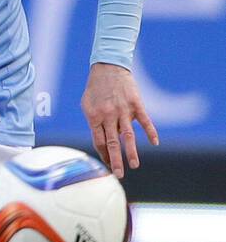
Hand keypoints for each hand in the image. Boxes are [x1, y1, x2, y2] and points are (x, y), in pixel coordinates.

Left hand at [81, 63, 158, 177]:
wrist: (108, 67)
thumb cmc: (95, 88)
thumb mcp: (87, 105)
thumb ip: (94, 123)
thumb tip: (102, 141)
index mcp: (94, 117)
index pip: (99, 142)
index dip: (103, 155)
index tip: (108, 165)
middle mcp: (109, 116)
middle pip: (112, 143)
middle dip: (115, 160)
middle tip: (119, 175)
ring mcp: (123, 110)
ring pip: (128, 135)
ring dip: (131, 152)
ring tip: (134, 165)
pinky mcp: (136, 104)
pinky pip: (144, 120)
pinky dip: (150, 131)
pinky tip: (155, 142)